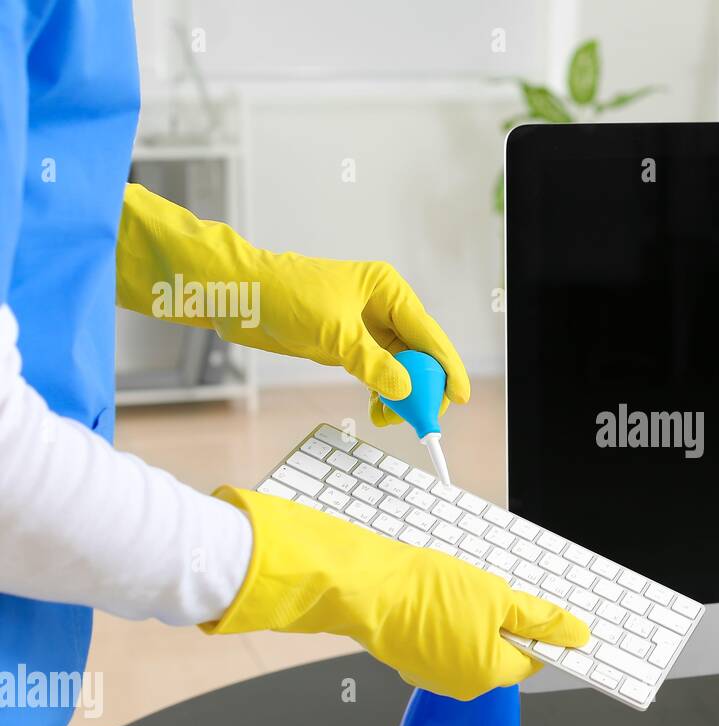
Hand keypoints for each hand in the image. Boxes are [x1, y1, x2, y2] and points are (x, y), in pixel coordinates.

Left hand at [117, 184, 469, 425]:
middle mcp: (383, 308)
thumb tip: (404, 389)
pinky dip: (381, 395)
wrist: (238, 295)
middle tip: (421, 418)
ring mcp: (366, 328)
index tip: (458, 396)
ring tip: (390, 420)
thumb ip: (372, 363)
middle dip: (422, 387)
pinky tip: (379, 412)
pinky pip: (378, 375)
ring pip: (400, 369)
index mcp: (388, 290)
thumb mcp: (332, 332)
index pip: (429, 333)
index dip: (446, 366)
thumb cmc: (282, 294)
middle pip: (419, 355)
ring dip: (400, 396)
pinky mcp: (348, 345)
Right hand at [203, 487, 588, 699]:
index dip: (538, 628)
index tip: (535, 606)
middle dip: (503, 620)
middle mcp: (462, 684)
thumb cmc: (426, 592)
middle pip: (502, 651)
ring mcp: (433, 674)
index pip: (532, 656)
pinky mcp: (411, 658)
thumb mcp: (498, 596)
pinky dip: (448, 619)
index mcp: (488, 674)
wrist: (366, 589)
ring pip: (471, 643)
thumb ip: (539, 618)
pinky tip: (438, 596)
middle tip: (493, 589)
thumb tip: (575, 633)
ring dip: (476, 617)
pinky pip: (444, 640)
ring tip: (462, 588)